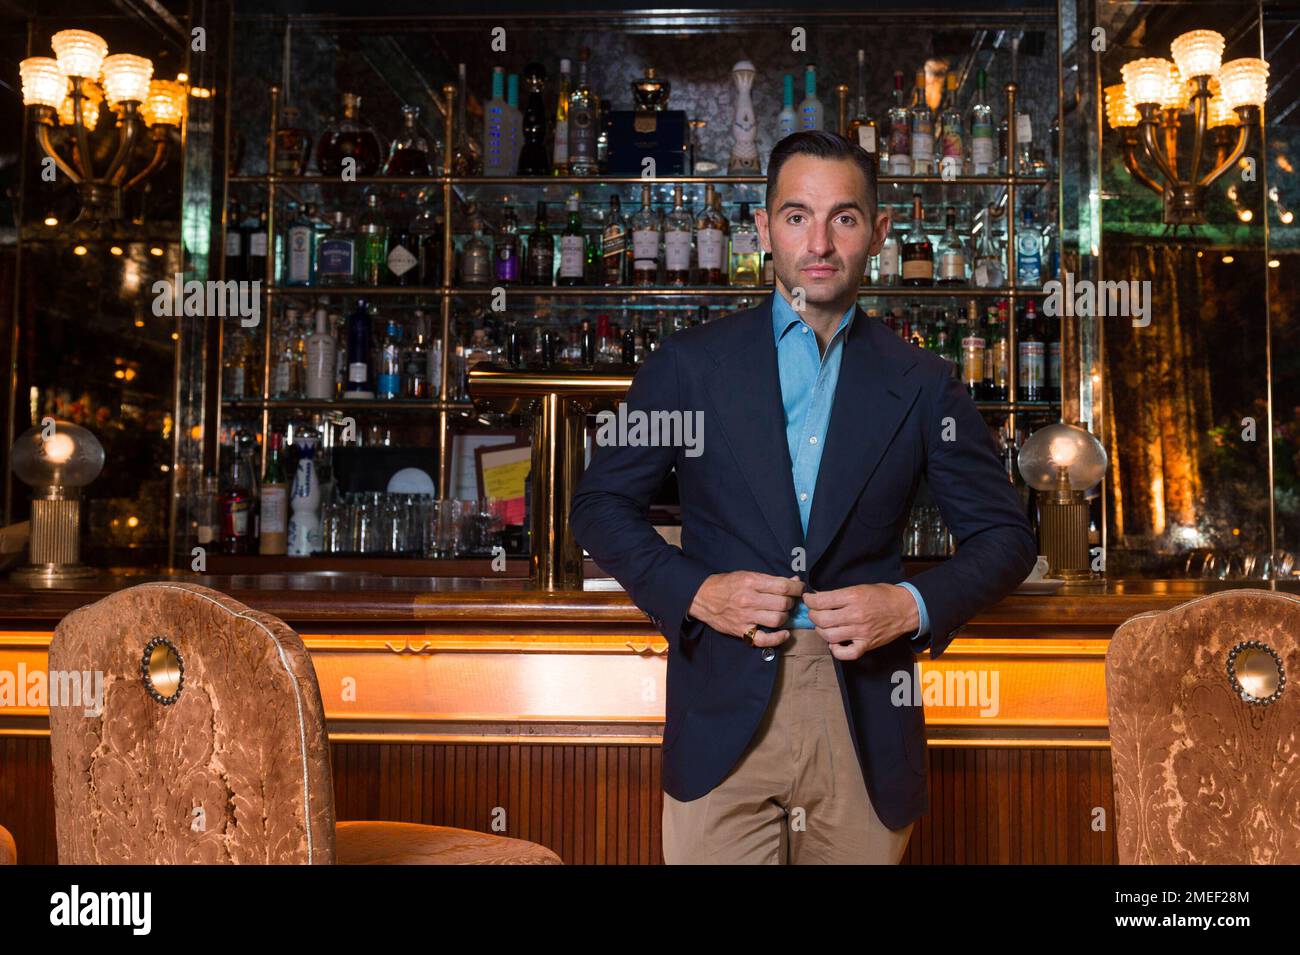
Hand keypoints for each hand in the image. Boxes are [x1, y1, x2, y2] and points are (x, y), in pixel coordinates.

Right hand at [687, 571, 803, 646]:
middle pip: (783, 604)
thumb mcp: (747, 575)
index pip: (782, 586)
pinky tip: (784, 633)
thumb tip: (793, 581)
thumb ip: (770, 580)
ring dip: (785, 617)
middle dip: (791, 602)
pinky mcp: (741, 631)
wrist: (702, 597)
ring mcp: (745, 617)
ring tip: (782, 613)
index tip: (800, 589)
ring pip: (777, 620)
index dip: (797, 588)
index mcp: (750, 582)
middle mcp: (748, 599)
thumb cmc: (726, 584)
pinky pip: (764, 639)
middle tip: (789, 601)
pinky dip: (778, 638)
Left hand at [803, 583, 918, 660]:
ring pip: (830, 636)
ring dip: (821, 631)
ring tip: (822, 626)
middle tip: (814, 612)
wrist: (906, 608)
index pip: (821, 601)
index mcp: (853, 597)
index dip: (810, 600)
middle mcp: (856, 615)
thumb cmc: (883, 595)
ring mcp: (861, 632)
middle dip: (812, 615)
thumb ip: (840, 594)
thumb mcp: (860, 587)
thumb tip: (819, 597)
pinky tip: (834, 643)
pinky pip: (847, 654)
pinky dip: (836, 650)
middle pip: (822, 619)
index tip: (808, 599)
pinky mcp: (867, 644)